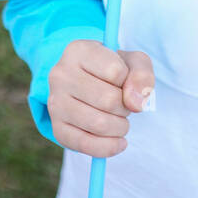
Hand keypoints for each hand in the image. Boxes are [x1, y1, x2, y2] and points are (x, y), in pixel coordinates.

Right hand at [48, 40, 155, 157]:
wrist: (88, 83)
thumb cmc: (113, 69)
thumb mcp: (133, 61)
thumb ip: (142, 75)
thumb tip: (136, 103)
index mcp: (78, 50)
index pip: (116, 71)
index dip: (128, 80)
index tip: (123, 79)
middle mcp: (60, 74)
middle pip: (109, 100)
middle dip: (126, 107)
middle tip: (124, 104)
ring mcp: (55, 102)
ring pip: (99, 124)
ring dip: (120, 127)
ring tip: (120, 120)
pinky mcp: (57, 127)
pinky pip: (86, 145)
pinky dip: (109, 147)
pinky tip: (119, 142)